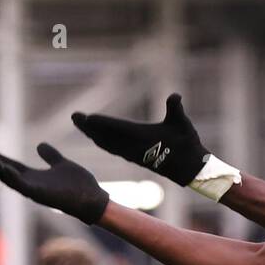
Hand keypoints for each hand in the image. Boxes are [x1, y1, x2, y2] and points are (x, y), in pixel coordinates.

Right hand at [0, 143, 108, 224]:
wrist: (94, 199)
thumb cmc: (80, 186)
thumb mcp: (62, 165)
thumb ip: (50, 156)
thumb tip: (39, 145)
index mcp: (37, 178)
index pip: (14, 167)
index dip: (2, 159)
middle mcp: (33, 186)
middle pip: (9, 174)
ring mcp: (37, 192)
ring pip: (13, 181)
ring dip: (0, 171)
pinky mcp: (42, 195)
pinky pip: (24, 187)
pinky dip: (14, 178)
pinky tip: (6, 168)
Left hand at [72, 93, 208, 185]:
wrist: (190, 169)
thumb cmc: (187, 145)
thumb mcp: (183, 124)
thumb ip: (176, 108)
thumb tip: (175, 96)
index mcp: (143, 137)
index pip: (117, 128)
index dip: (101, 122)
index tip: (87, 117)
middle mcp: (134, 147)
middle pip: (106, 136)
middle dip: (89, 127)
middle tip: (74, 116)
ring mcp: (133, 154)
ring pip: (107, 143)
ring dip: (92, 134)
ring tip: (79, 124)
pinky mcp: (134, 157)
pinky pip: (112, 149)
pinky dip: (101, 142)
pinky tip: (95, 138)